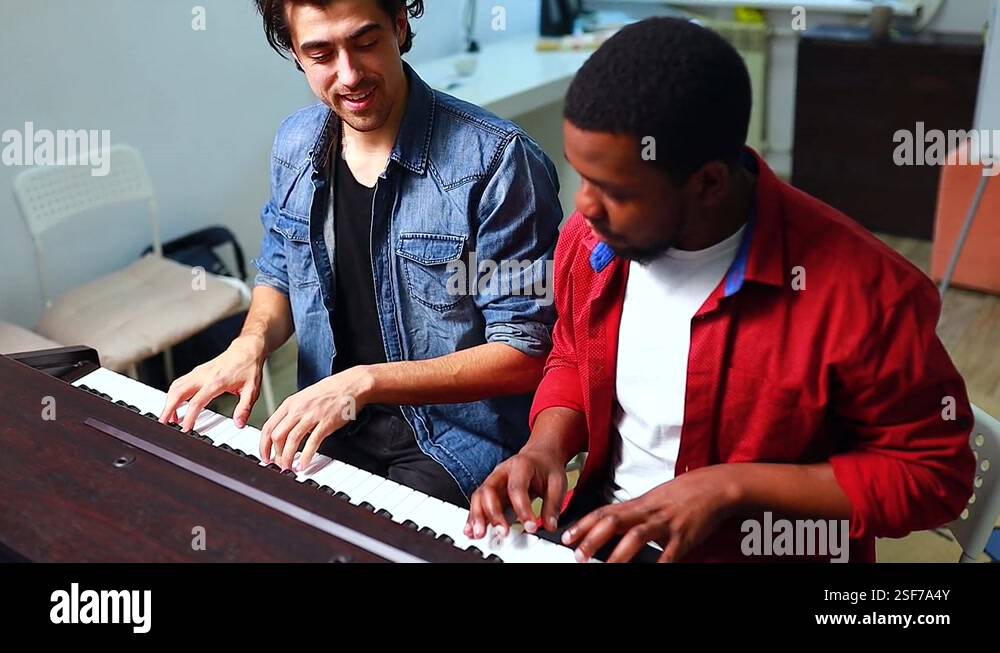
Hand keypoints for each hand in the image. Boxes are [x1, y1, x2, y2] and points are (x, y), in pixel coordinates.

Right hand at [159, 335, 265, 431]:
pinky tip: (175, 404)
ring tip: (168, 418)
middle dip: (168, 409)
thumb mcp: (252, 390)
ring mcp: (198, 373)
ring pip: (175, 386)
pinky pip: (179, 383)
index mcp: (216, 382)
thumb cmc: (249, 368)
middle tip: (164, 424)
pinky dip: (173, 394)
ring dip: (168, 402)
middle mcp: (204, 376)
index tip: (185, 429)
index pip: (197, 402)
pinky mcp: (196, 372)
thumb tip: (239, 423)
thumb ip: (244, 408)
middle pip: (178, 392)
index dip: (189, 417)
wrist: (247, 350)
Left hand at [260, 366, 374, 469]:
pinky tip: (304, 464)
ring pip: (292, 441)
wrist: (351, 384)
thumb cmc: (330, 391)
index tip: (265, 455)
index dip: (263, 445)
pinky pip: (312, 443)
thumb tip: (284, 431)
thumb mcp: (304, 398)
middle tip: (278, 464)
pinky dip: (306, 457)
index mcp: (290, 404)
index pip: (268, 427)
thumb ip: (292, 413)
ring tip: (289, 468)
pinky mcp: (326, 423)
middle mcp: (298, 410)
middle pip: (277, 436)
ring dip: (287, 458)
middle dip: (275, 454)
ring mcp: (312, 416)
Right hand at [464, 446, 568, 539]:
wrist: (539, 455)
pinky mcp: (489, 490)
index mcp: (521, 465)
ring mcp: (493, 480)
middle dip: (493, 513)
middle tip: (502, 532)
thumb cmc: (546, 468)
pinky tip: (471, 530)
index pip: (517, 488)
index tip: (531, 527)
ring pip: (479, 496)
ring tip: (480, 534)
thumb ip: (553, 505)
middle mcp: (502, 471)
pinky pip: (477, 503)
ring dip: (478, 516)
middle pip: (489, 490)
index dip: (522, 509)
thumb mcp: (557, 482)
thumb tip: (550, 526)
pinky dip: (473, 517)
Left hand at [561, 465, 742, 562]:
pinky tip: (651, 572)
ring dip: (619, 554)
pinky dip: (659, 564)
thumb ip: (630, 515)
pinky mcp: (683, 537)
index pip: (603, 512)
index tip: (566, 537)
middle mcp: (647, 512)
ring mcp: (665, 524)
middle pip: (614, 521)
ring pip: (637, 536)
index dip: (583, 524)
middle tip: (578, 555)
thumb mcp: (651, 501)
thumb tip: (604, 529)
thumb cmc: (679, 496)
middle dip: (593, 539)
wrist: (711, 487)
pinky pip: (669, 554)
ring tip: (606, 568)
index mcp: (637, 505)